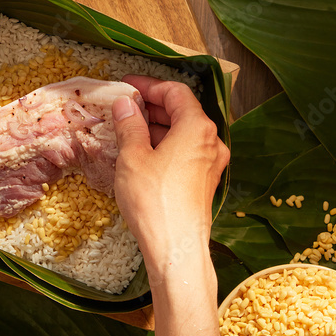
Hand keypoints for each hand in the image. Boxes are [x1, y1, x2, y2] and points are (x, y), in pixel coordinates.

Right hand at [113, 75, 234, 335]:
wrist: (176, 249)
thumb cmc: (155, 201)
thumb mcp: (133, 156)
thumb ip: (130, 124)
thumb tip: (125, 104)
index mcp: (198, 127)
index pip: (175, 92)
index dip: (149, 85)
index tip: (127, 85)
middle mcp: (211, 142)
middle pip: (182, 112)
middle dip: (151, 107)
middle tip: (123, 107)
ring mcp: (211, 164)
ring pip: (183, 134)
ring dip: (156, 128)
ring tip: (127, 130)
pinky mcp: (204, 183)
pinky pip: (185, 154)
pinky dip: (164, 147)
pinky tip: (141, 155)